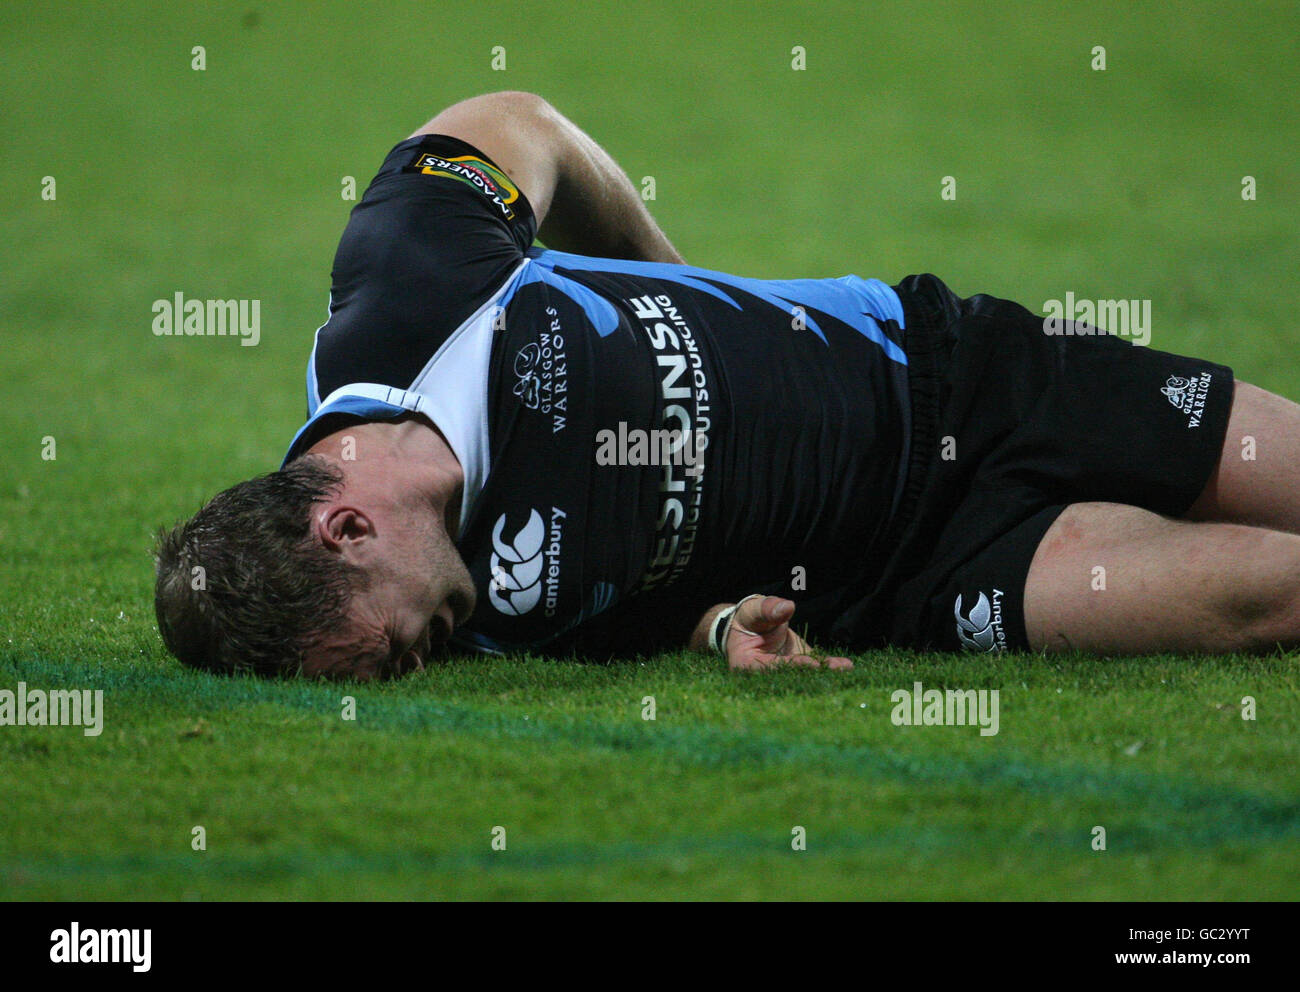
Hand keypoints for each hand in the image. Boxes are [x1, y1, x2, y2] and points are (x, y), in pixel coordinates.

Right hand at [725, 596, 852, 670]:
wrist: (754, 625)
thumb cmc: (749, 618)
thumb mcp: (754, 611)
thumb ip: (768, 609)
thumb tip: (788, 606)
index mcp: (748, 664)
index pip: (772, 666)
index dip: (792, 665)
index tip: (812, 664)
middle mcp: (766, 674)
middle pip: (790, 675)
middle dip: (813, 673)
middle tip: (833, 671)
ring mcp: (784, 672)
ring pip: (805, 674)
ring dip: (825, 672)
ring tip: (844, 669)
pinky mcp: (798, 667)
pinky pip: (814, 668)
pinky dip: (829, 666)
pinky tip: (845, 666)